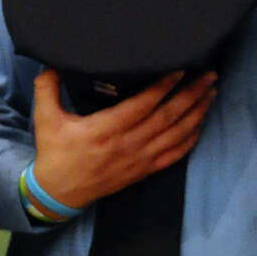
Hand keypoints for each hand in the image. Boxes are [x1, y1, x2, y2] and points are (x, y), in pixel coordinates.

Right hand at [30, 69, 216, 208]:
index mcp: (105, 129)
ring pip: (176, 134)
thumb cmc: (55, 152)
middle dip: (191, 94)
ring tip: (211, 93)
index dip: (164, 86)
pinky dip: (190, 140)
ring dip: (197, 113)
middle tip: (210, 75)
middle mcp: (127, 144)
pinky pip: (174, 155)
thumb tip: (51, 63)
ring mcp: (139, 159)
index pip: (143, 105)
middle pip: (168, 117)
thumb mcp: (45, 119)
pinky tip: (200, 125)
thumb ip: (47, 89)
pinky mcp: (143, 171)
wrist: (59, 192)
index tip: (181, 68)